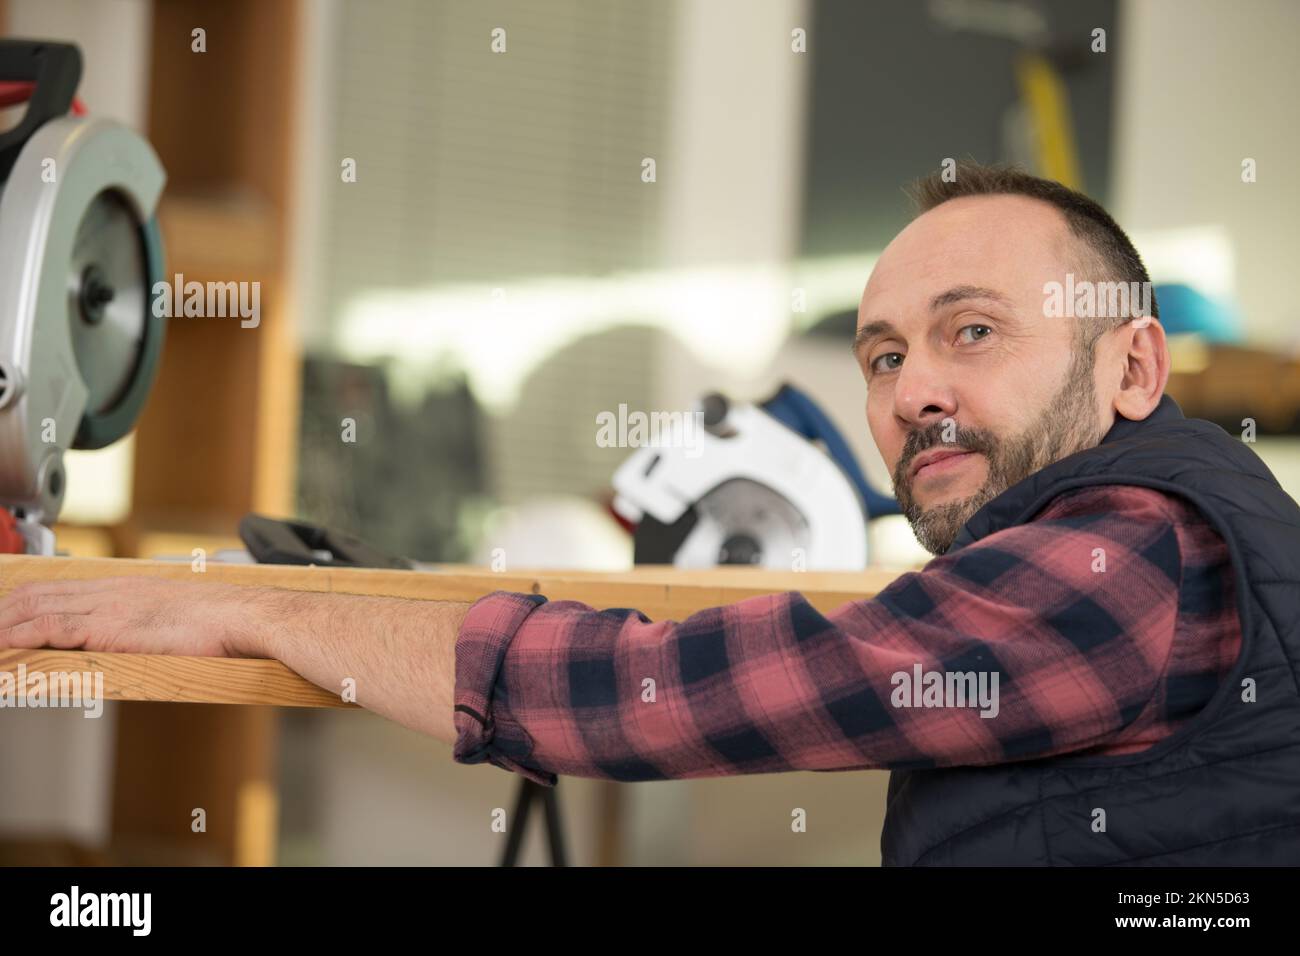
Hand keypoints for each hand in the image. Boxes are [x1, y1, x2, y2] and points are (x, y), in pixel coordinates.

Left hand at [0, 576, 288, 657]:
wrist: (243, 616)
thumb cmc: (223, 621)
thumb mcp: (178, 617)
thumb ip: (151, 624)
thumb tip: (146, 640)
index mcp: (124, 587)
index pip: (57, 587)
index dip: (22, 601)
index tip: (4, 614)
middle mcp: (110, 591)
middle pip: (36, 593)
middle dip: (3, 611)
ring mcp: (107, 606)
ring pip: (34, 609)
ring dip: (2, 625)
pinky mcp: (109, 627)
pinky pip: (50, 630)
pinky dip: (18, 638)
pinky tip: (2, 647)